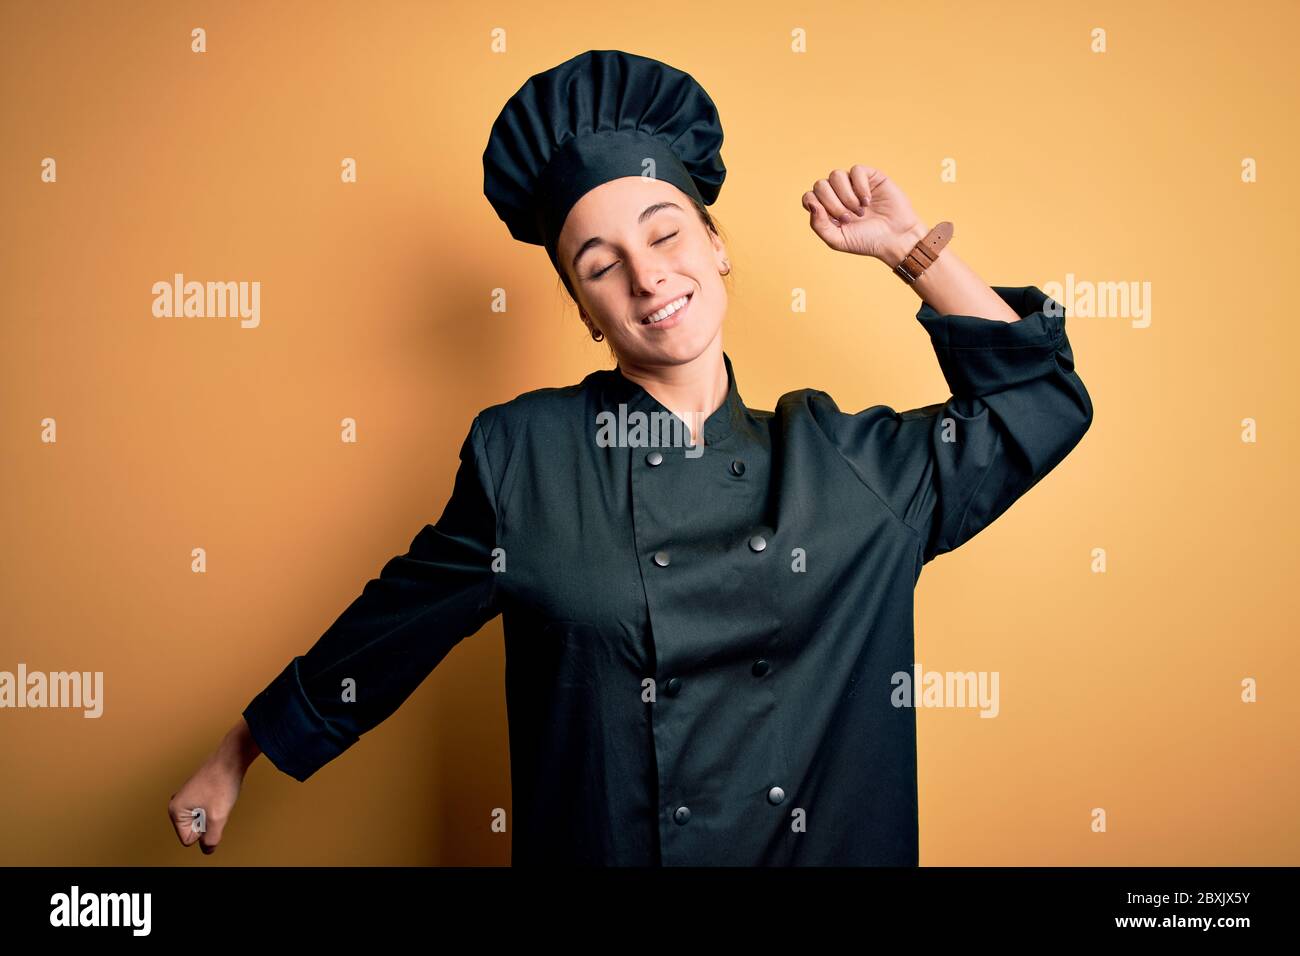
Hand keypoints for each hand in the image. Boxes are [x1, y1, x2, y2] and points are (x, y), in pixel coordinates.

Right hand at [167, 719, 258, 853]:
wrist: (232, 758)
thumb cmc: (222, 782)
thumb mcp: (218, 817)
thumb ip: (211, 839)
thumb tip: (207, 850)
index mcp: (175, 811)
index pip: (189, 839)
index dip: (205, 830)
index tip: (211, 812)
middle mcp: (176, 804)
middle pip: (195, 830)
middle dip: (208, 822)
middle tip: (216, 804)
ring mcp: (186, 798)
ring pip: (203, 821)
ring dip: (213, 814)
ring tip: (218, 798)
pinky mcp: (197, 794)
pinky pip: (207, 811)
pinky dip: (216, 806)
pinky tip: (219, 794)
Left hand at [802, 165, 923, 262]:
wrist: (895, 238)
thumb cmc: (866, 241)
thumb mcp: (837, 240)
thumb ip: (819, 225)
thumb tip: (811, 203)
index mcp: (827, 209)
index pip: (809, 197)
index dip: (819, 207)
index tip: (836, 221)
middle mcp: (837, 194)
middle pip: (820, 185)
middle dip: (833, 204)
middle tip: (849, 218)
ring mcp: (853, 184)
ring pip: (835, 175)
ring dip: (847, 196)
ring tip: (860, 211)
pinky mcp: (870, 176)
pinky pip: (856, 170)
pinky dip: (860, 186)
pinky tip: (868, 201)